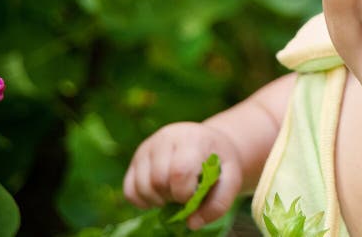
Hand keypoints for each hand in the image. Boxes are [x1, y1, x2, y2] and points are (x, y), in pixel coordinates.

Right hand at [123, 121, 243, 228]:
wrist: (209, 144)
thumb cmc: (219, 163)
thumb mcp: (231, 178)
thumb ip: (219, 203)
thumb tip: (192, 223)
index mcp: (192, 138)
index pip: (179, 171)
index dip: (185, 193)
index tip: (195, 195)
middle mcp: (166, 137)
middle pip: (158, 180)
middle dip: (173, 197)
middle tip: (186, 194)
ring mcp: (148, 146)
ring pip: (141, 186)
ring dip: (158, 200)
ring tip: (174, 193)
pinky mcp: (136, 158)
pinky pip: (129, 190)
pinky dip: (143, 201)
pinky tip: (160, 196)